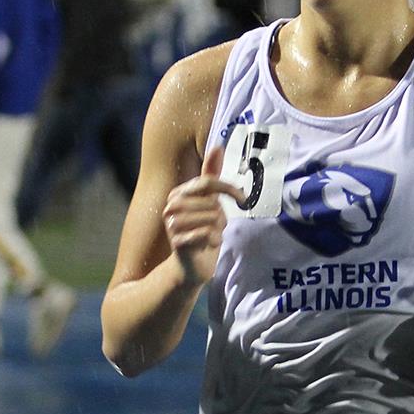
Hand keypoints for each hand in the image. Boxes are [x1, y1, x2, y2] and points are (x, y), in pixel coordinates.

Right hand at [162, 145, 245, 288]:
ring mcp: (172, 224)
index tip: (242, 198)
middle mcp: (171, 206)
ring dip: (218, 229)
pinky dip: (214, 240)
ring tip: (210, 236)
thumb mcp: (209, 202)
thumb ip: (211, 175)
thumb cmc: (201, 232)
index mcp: (178, 193)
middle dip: (221, 216)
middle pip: (212, 202)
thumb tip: (217, 146)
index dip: (229, 188)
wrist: (190, 266)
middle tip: (214, 227)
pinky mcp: (177, 241)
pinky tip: (207, 245)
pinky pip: (207, 233)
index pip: (208, 181)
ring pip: (212, 217)